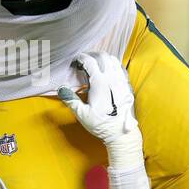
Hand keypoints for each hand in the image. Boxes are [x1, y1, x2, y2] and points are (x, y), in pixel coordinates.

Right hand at [58, 52, 142, 168]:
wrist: (122, 133)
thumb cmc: (102, 125)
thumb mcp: (82, 114)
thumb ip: (71, 100)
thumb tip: (61, 89)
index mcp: (100, 83)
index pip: (90, 61)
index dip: (81, 58)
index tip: (76, 61)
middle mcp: (112, 78)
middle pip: (103, 56)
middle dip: (92, 55)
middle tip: (84, 61)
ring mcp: (122, 80)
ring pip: (114, 60)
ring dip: (103, 59)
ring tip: (96, 64)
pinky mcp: (127, 85)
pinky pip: (121, 68)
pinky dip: (113, 65)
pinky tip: (108, 72)